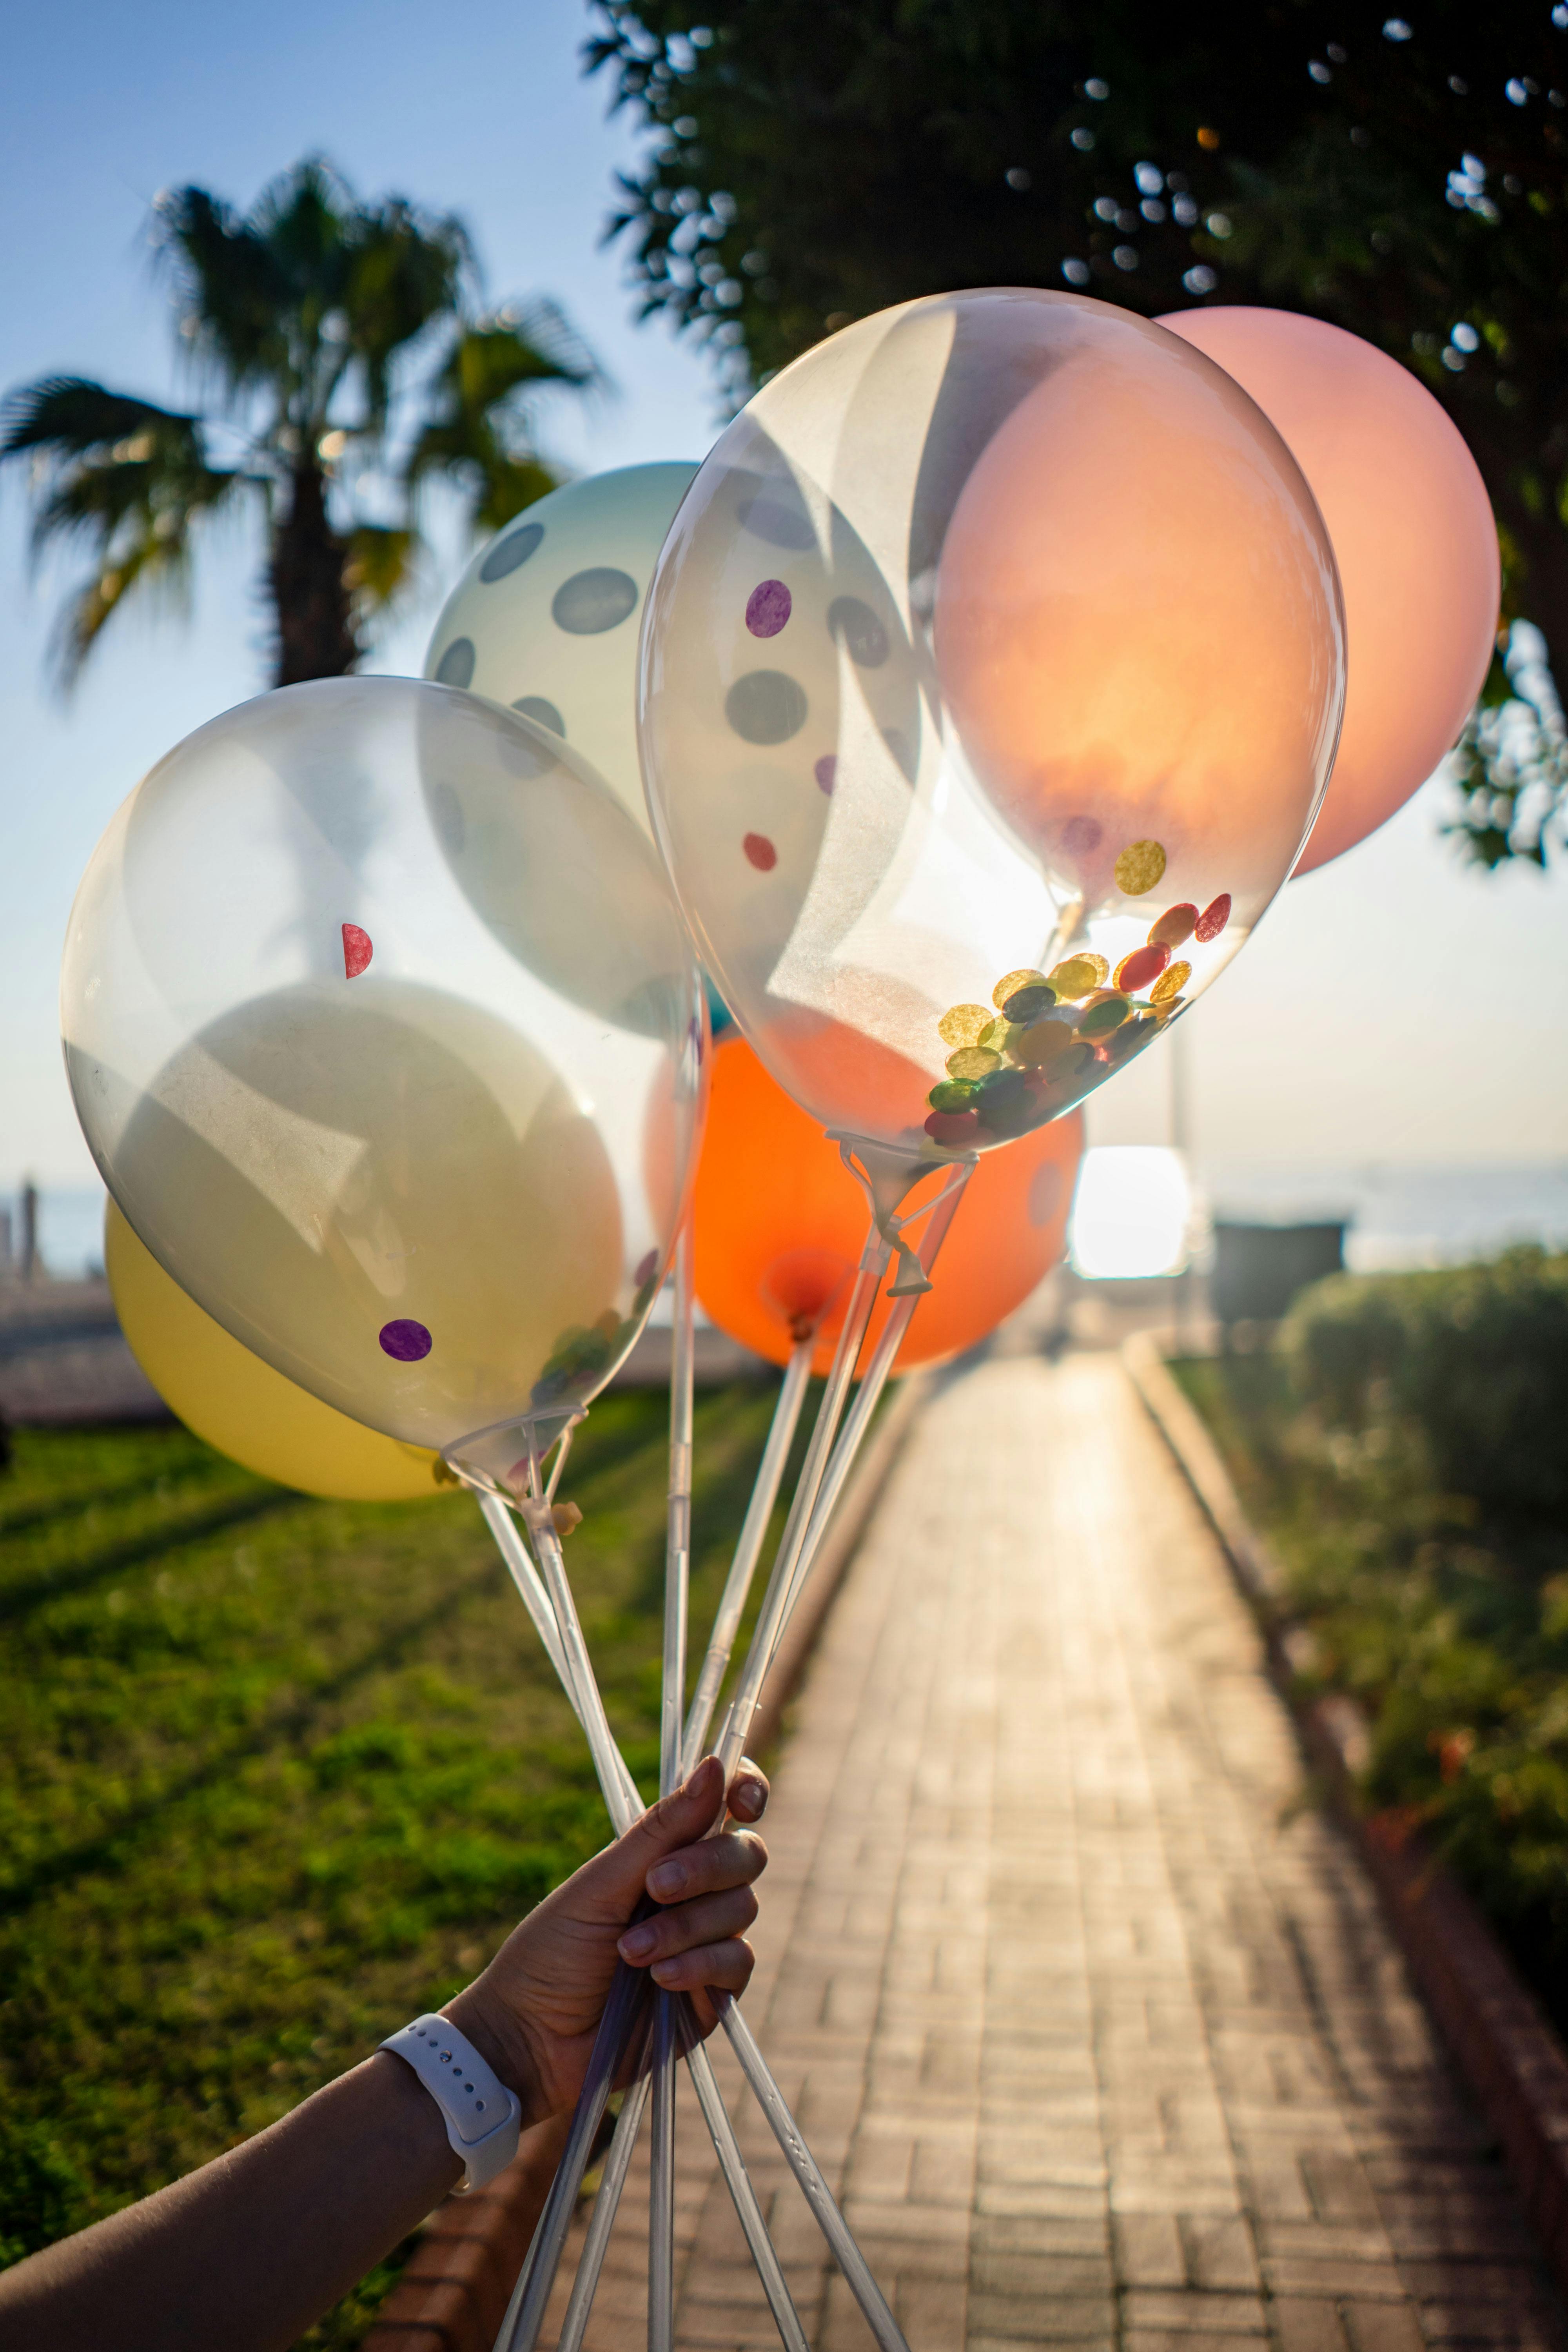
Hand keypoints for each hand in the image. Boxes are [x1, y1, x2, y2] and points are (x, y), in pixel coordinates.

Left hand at [444, 1753, 767, 2125]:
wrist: (531, 2040)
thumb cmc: (551, 1955)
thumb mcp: (600, 1884)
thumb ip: (661, 1830)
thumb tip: (715, 1764)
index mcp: (664, 1853)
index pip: (724, 1806)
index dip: (746, 1790)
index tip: (740, 1800)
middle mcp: (695, 1891)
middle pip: (745, 1854)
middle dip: (705, 1866)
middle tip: (655, 1886)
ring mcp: (708, 1941)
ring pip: (741, 1908)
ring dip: (685, 1926)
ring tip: (631, 1952)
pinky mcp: (714, 1993)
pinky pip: (737, 1962)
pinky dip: (698, 1964)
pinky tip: (659, 1978)